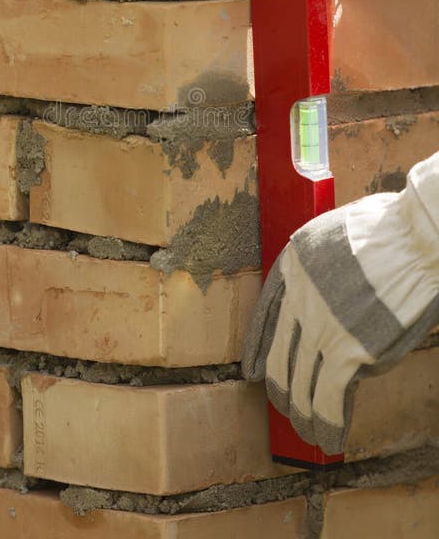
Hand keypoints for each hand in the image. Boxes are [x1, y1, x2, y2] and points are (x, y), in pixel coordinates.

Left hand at [242, 152, 438, 453]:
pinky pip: (327, 397)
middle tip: (282, 406)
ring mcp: (318, 324)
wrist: (416, 237)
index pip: (265, 316)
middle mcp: (298, 296)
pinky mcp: (346, 350)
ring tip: (306, 432)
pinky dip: (326, 422)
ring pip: (298, 381)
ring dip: (302, 414)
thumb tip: (322, 306)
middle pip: (278, 355)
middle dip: (280, 388)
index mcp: (291, 263)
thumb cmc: (388, 229)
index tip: (252, 370)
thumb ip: (320, 270)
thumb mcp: (333, 236)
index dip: (257, 348)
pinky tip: (329, 438)